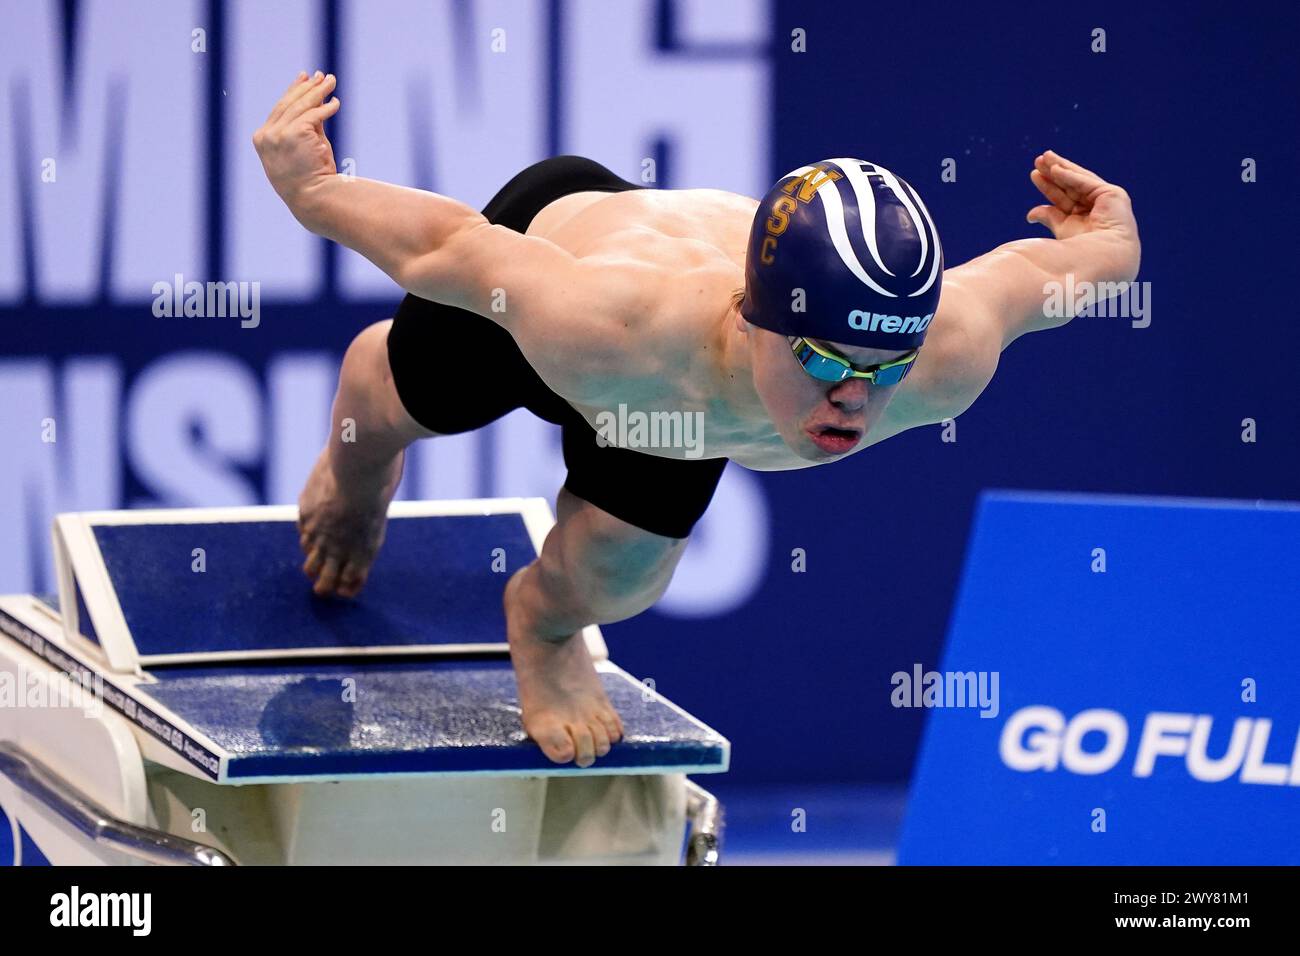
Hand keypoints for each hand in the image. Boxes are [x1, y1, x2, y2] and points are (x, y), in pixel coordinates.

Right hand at [252, 71, 340, 208]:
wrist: (312, 198)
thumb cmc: (310, 178)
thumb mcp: (301, 148)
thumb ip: (306, 125)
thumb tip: (318, 101)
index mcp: (262, 138)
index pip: (279, 109)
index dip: (293, 91)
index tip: (304, 77)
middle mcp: (267, 135)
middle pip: (289, 104)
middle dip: (306, 87)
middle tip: (322, 76)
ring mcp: (278, 134)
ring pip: (301, 107)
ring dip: (318, 92)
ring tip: (331, 81)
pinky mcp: (294, 134)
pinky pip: (313, 116)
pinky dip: (326, 108)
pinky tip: (335, 103)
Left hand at [1026, 150, 1139, 279]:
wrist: (1100, 259)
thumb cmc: (1080, 253)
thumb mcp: (1061, 230)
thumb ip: (1049, 217)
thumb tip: (1031, 214)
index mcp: (1084, 223)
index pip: (1063, 200)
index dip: (1048, 187)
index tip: (1034, 174)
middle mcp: (1096, 211)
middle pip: (1071, 187)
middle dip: (1054, 173)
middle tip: (1038, 159)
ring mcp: (1107, 203)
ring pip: (1080, 181)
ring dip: (1062, 168)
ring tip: (1044, 157)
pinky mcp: (1114, 195)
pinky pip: (1087, 183)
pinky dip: (1071, 176)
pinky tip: (1055, 169)